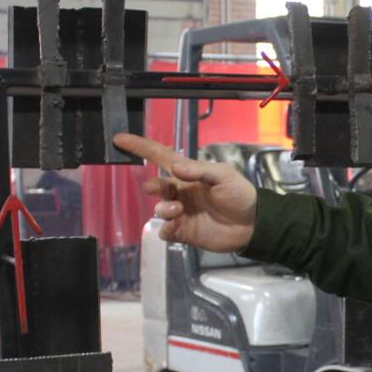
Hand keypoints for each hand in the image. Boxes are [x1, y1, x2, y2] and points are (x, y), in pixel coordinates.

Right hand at [115, 133, 257, 251]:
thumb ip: (199, 170)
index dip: (140, 147)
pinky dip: (165, 228)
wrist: (252, 224)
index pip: (160, 156)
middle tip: (157, 189)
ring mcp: (181, 213)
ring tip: (177, 210)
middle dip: (153, 186)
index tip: (120, 139)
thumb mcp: (223, 175)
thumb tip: (174, 168)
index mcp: (188, 174)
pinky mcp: (184, 232)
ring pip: (159, 209)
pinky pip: (165, 231)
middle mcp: (181, 192)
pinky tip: (175, 226)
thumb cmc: (239, 195)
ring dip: (163, 208)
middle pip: (156, 185)